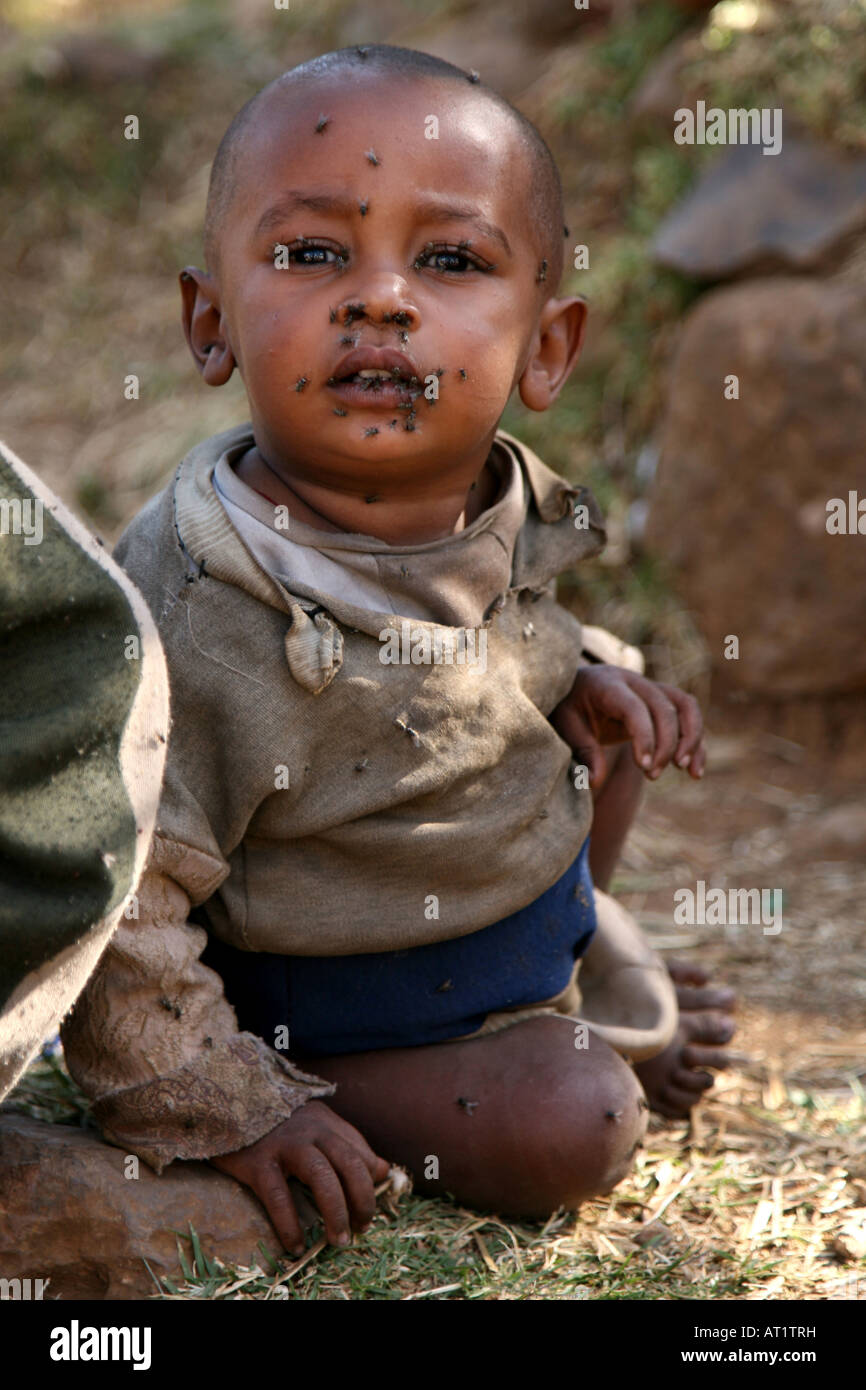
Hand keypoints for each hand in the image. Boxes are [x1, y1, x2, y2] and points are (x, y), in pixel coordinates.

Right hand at [210, 1101, 391, 1255]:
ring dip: (335, 1213)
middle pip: (349, 1164)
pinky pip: (279, 1197)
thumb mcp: (313, 1125)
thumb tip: (383, 1170)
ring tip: (338, 1240)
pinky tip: (295, 1244)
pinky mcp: (257, 1161)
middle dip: (362, 1200)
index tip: (367, 1209)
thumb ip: (347, 1143)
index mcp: (325, 1121)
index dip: (370, 1184)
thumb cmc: (271, 1123)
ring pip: (321, 1178)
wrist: (224, 1106)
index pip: (359, 1153)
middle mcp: (310, 1130)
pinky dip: (290, 1225)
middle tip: (361, 1228)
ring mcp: (284, 1144)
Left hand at [551, 664, 705, 789]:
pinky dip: (696, 742)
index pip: (635, 707)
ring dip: (691, 739)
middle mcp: (635, 682)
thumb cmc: (568, 707)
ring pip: (686, 706)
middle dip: (665, 744)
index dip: (645, 736)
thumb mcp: (566, 726)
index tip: (644, 766)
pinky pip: (688, 716)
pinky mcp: (662, 701)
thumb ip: (582, 751)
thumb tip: (596, 781)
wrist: (576, 688)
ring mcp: (652, 689)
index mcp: (609, 685)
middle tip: (652, 775)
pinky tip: (695, 773)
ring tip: (684, 770)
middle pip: (665, 707)